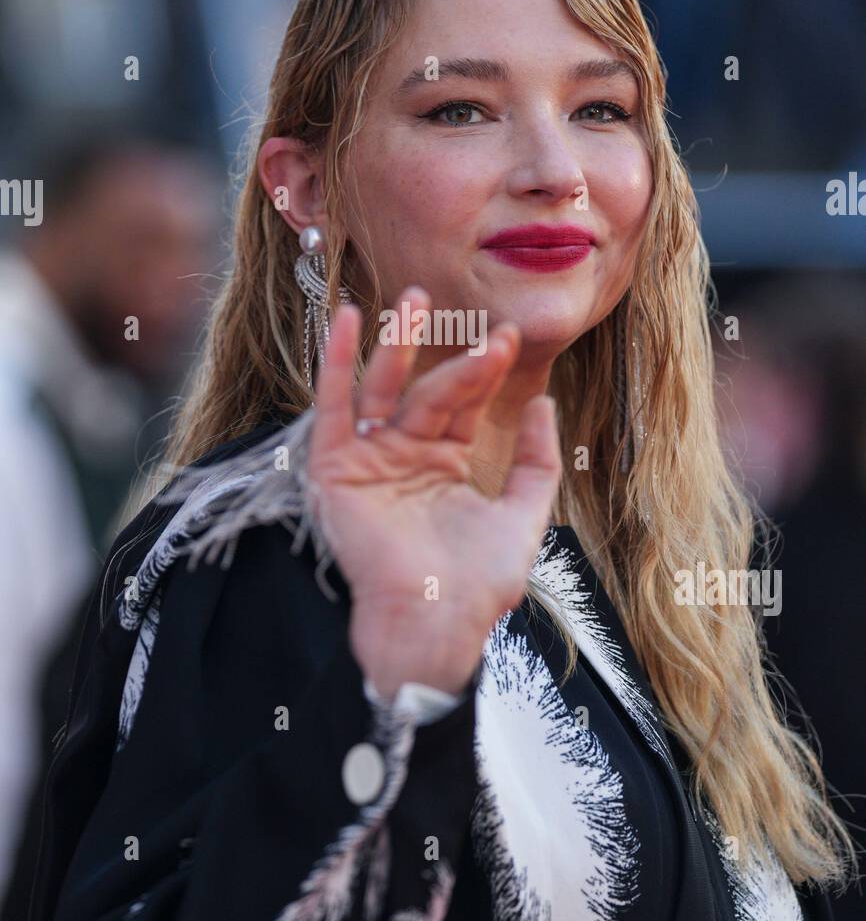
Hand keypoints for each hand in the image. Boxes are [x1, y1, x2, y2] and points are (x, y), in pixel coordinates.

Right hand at [307, 287, 561, 699]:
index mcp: (441, 463)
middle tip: (465, 311)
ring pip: (382, 389)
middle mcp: (402, 455)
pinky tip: (346, 320)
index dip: (484, 370)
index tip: (508, 337)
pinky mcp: (335, 468)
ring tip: (412, 299)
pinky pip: (334, 407)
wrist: (435, 621)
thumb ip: (536, 461)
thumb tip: (544, 402)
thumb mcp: (523, 515)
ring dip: (394, 344)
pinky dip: (335, 363)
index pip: (462, 404)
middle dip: (444, 350)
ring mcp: (368, 459)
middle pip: (426, 390)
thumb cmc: (478, 583)